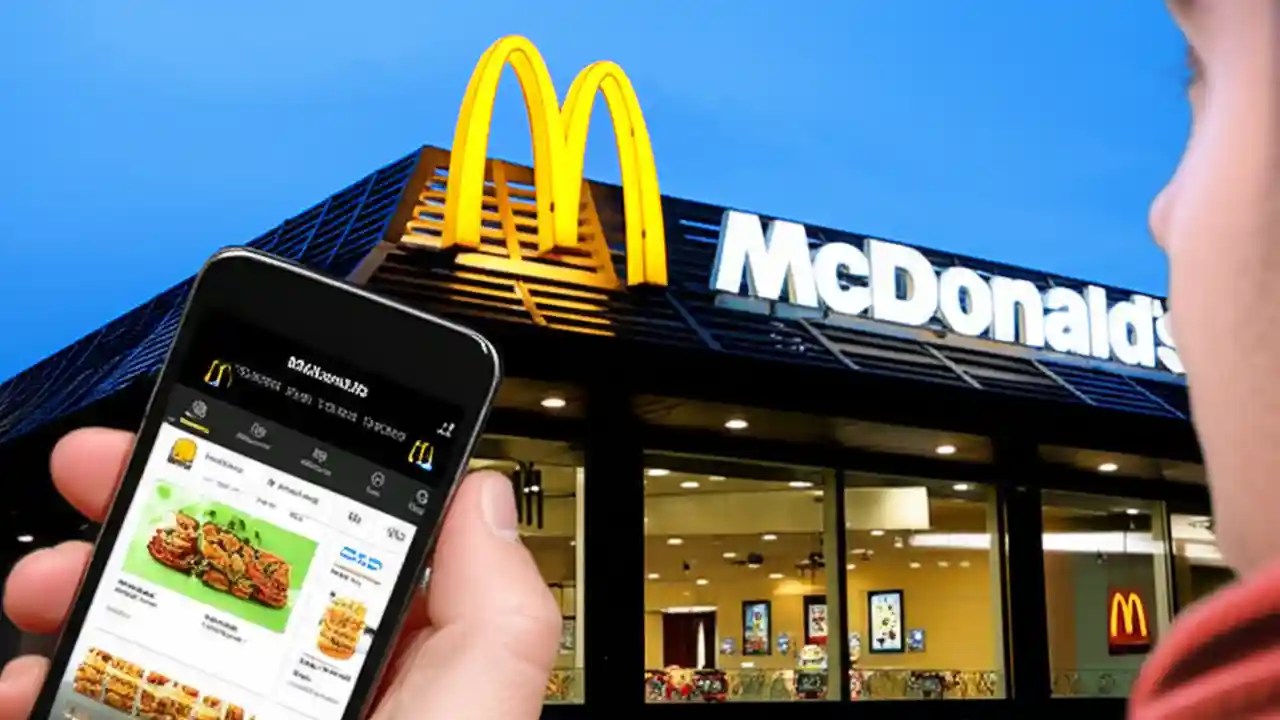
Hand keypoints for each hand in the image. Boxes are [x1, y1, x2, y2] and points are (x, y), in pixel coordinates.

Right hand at [0, 428, 559, 718]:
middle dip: (147, 514)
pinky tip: (24, 686)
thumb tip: (478, 489)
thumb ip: (494, 603)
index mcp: (381, 669)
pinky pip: (89, 711)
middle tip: (93, 472)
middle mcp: (300, 701)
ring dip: (74, 597)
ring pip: (135, 645)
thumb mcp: (474, 710)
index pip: (329, 549)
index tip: (214, 421)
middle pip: (216, 582)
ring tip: (40, 586)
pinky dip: (43, 692)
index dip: (273, 477)